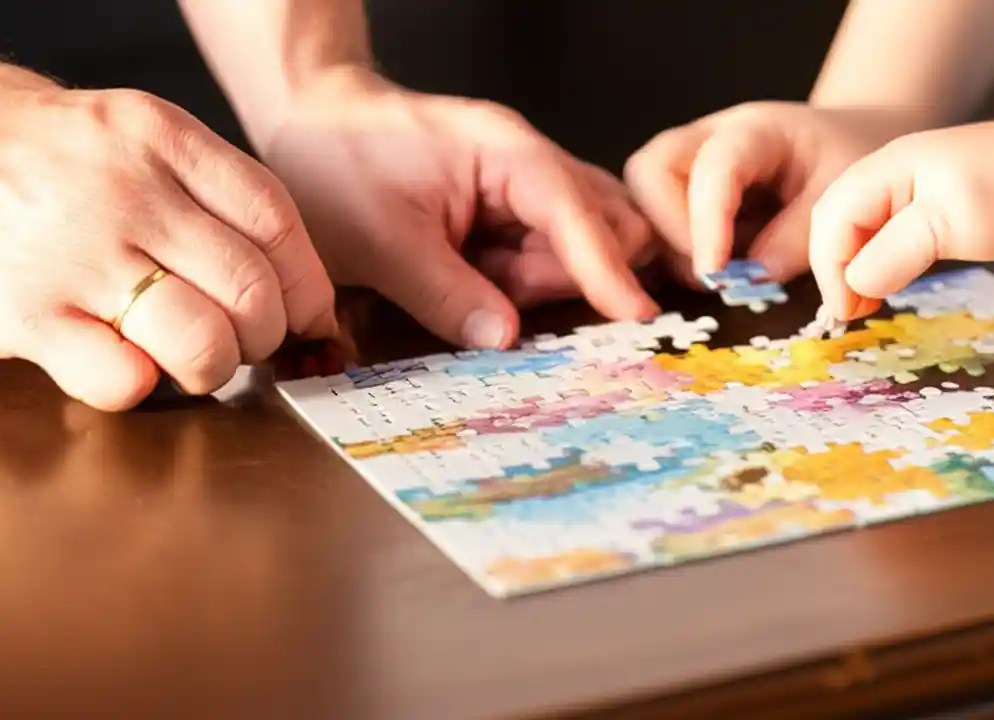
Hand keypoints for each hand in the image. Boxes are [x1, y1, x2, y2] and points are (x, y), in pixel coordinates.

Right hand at [0, 84, 336, 409]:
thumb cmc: (66, 164)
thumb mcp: (145, 142)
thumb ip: (221, 199)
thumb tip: (307, 299)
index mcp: (164, 140)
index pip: (277, 224)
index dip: (307, 288)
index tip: (308, 317)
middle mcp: (125, 192)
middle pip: (252, 290)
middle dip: (265, 334)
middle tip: (239, 336)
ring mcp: (76, 255)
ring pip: (205, 341)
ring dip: (214, 366)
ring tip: (189, 355)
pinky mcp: (31, 314)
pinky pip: (125, 380)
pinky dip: (142, 386)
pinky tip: (129, 361)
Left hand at [257, 67, 657, 349]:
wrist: (307, 125)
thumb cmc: (334, 163)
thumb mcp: (379, 240)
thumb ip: (445, 292)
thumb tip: (504, 341)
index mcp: (507, 152)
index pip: (578, 212)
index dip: (608, 268)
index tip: (636, 317)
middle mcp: (530, 165)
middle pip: (602, 226)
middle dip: (573, 276)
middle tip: (505, 295)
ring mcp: (524, 190)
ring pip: (576, 248)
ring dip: (542, 283)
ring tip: (475, 281)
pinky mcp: (510, 216)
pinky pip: (542, 258)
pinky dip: (523, 283)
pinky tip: (479, 281)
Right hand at [624, 101, 924, 285]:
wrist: (849, 140)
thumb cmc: (848, 160)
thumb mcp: (841, 197)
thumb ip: (799, 238)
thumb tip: (751, 278)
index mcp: (756, 130)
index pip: (715, 166)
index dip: (706, 221)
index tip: (715, 273)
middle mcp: (708, 138)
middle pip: (650, 169)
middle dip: (667, 227)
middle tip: (711, 271)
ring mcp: (689, 162)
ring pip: (640, 196)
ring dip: (665, 243)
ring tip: (716, 274)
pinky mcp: (682, 191)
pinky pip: (651, 219)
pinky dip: (668, 250)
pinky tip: (710, 270)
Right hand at [810, 115, 993, 320]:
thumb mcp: (957, 222)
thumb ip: (898, 251)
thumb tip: (854, 284)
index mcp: (890, 167)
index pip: (832, 218)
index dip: (831, 268)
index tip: (849, 312)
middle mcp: (897, 175)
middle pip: (839, 222)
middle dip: (836, 270)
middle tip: (853, 317)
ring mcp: (919, 192)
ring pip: (864, 231)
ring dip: (856, 270)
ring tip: (866, 309)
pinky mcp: (943, 211)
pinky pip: (894, 238)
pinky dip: (883, 266)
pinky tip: (893, 287)